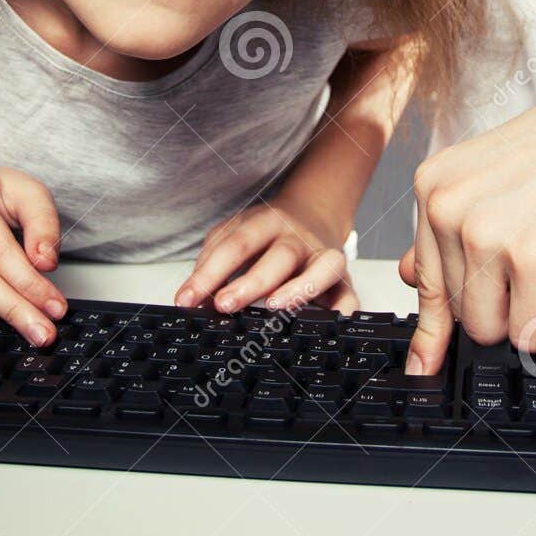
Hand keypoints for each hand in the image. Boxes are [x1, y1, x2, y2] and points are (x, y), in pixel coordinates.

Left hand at [175, 194, 359, 313]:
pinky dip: (344, 308)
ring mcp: (324, 255)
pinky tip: (330, 324)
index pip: (235, 245)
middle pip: (280, 255)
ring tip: (274, 306)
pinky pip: (349, 293)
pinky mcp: (343, 278)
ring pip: (322, 267)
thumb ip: (213, 260)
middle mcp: (298, 237)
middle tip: (224, 304)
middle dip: (251, 282)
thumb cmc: (266, 233)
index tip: (186, 299)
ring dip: (299, 287)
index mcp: (267, 222)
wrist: (315, 211)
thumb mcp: (236, 232)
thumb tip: (191, 299)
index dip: (209, 273)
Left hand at [399, 72, 535, 374]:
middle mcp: (449, 207)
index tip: (425, 365)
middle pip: (459, 312)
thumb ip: (445, 230)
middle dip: (502, 301)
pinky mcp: (530, 259)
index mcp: (434, 185)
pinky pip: (529, 333)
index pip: (423, 280)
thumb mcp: (487, 179)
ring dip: (526, 313)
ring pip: (489, 329)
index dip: (433, 327)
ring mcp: (486, 233)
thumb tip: (407, 276)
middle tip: (534, 262)